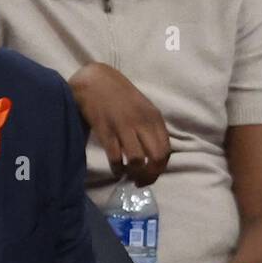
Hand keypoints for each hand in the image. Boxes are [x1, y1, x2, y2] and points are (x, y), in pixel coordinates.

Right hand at [69, 63, 170, 186]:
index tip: (152, 175)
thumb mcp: (143, 108)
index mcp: (154, 118)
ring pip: (137, 161)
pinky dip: (117, 169)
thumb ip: (151, 128)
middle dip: (150, 175)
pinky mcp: (106, 131)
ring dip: (133, 174)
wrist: (95, 81)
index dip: (160, 168)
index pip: (166, 150)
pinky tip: (116, 170)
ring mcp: (124, 127)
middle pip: (156, 158)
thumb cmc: (119, 96)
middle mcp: (142, 123)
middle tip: (140, 181)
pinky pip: (116, 158)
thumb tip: (155, 155)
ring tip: (128, 175)